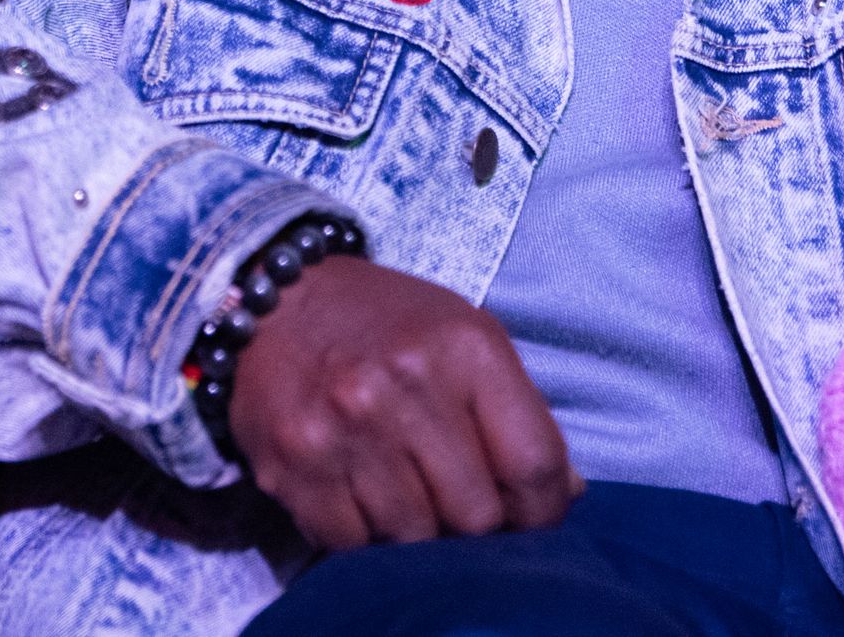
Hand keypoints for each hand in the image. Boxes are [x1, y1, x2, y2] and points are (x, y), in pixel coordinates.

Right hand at [227, 256, 581, 550]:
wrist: (279, 299)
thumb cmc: (389, 323)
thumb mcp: (469, 338)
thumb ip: (519, 414)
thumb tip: (563, 495)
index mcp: (467, 348)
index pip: (534, 465)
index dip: (544, 513)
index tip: (533, 523)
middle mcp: (406, 383)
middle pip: (477, 516)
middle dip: (476, 524)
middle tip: (460, 507)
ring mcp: (346, 426)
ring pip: (414, 539)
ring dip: (417, 532)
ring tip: (406, 492)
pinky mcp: (294, 462)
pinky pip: (351, 544)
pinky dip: (362, 536)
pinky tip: (361, 496)